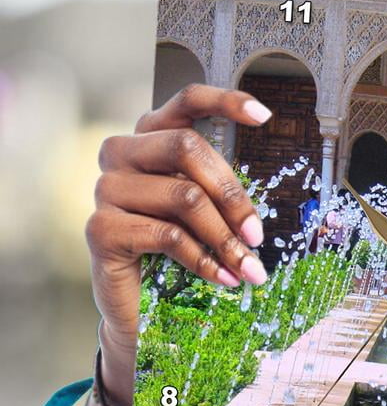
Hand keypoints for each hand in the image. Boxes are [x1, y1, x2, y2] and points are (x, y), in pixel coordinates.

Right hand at [86, 84, 271, 396]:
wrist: (136, 303)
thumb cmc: (175, 247)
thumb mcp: (201, 210)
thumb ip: (218, 190)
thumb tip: (261, 213)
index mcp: (151, 136)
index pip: (185, 101)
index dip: (224, 102)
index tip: (265, 117)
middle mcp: (122, 153)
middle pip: (188, 148)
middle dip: (233, 195)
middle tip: (259, 235)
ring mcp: (107, 188)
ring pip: (184, 197)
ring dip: (225, 237)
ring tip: (249, 267)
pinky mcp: (101, 228)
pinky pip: (167, 235)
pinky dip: (204, 259)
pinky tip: (223, 277)